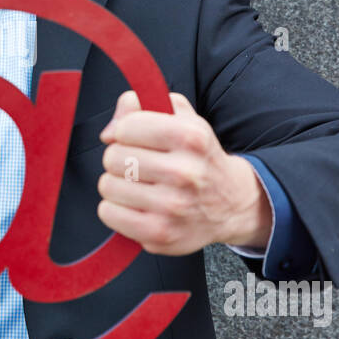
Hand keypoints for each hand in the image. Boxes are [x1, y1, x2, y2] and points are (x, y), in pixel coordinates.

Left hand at [95, 90, 271, 254]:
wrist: (231, 204)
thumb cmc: (197, 157)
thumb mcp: (182, 117)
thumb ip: (141, 103)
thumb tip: (109, 132)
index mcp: (190, 137)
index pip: (126, 127)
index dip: (125, 131)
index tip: (137, 138)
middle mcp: (184, 173)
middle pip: (113, 157)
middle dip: (120, 158)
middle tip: (139, 165)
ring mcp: (172, 207)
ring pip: (107, 185)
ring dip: (117, 184)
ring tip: (140, 185)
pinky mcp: (160, 235)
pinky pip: (109, 213)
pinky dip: (115, 208)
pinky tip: (136, 205)